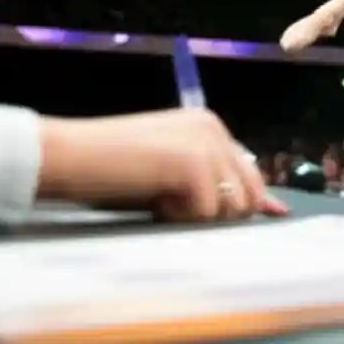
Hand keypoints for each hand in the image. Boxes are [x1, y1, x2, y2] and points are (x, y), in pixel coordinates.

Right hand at [37, 108, 290, 222]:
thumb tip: (266, 207)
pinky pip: (207, 212)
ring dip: (199, 216)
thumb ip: (211, 181)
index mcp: (208, 126)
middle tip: (178, 209)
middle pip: (249, 191)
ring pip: (232, 206)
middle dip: (224, 213)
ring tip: (162, 201)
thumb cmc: (110, 168)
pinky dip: (180, 217)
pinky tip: (155, 202)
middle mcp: (213, 128)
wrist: (68, 155)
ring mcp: (206, 144)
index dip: (256, 198)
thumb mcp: (169, 173)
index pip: (248, 169)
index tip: (275, 214)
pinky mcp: (194, 164)